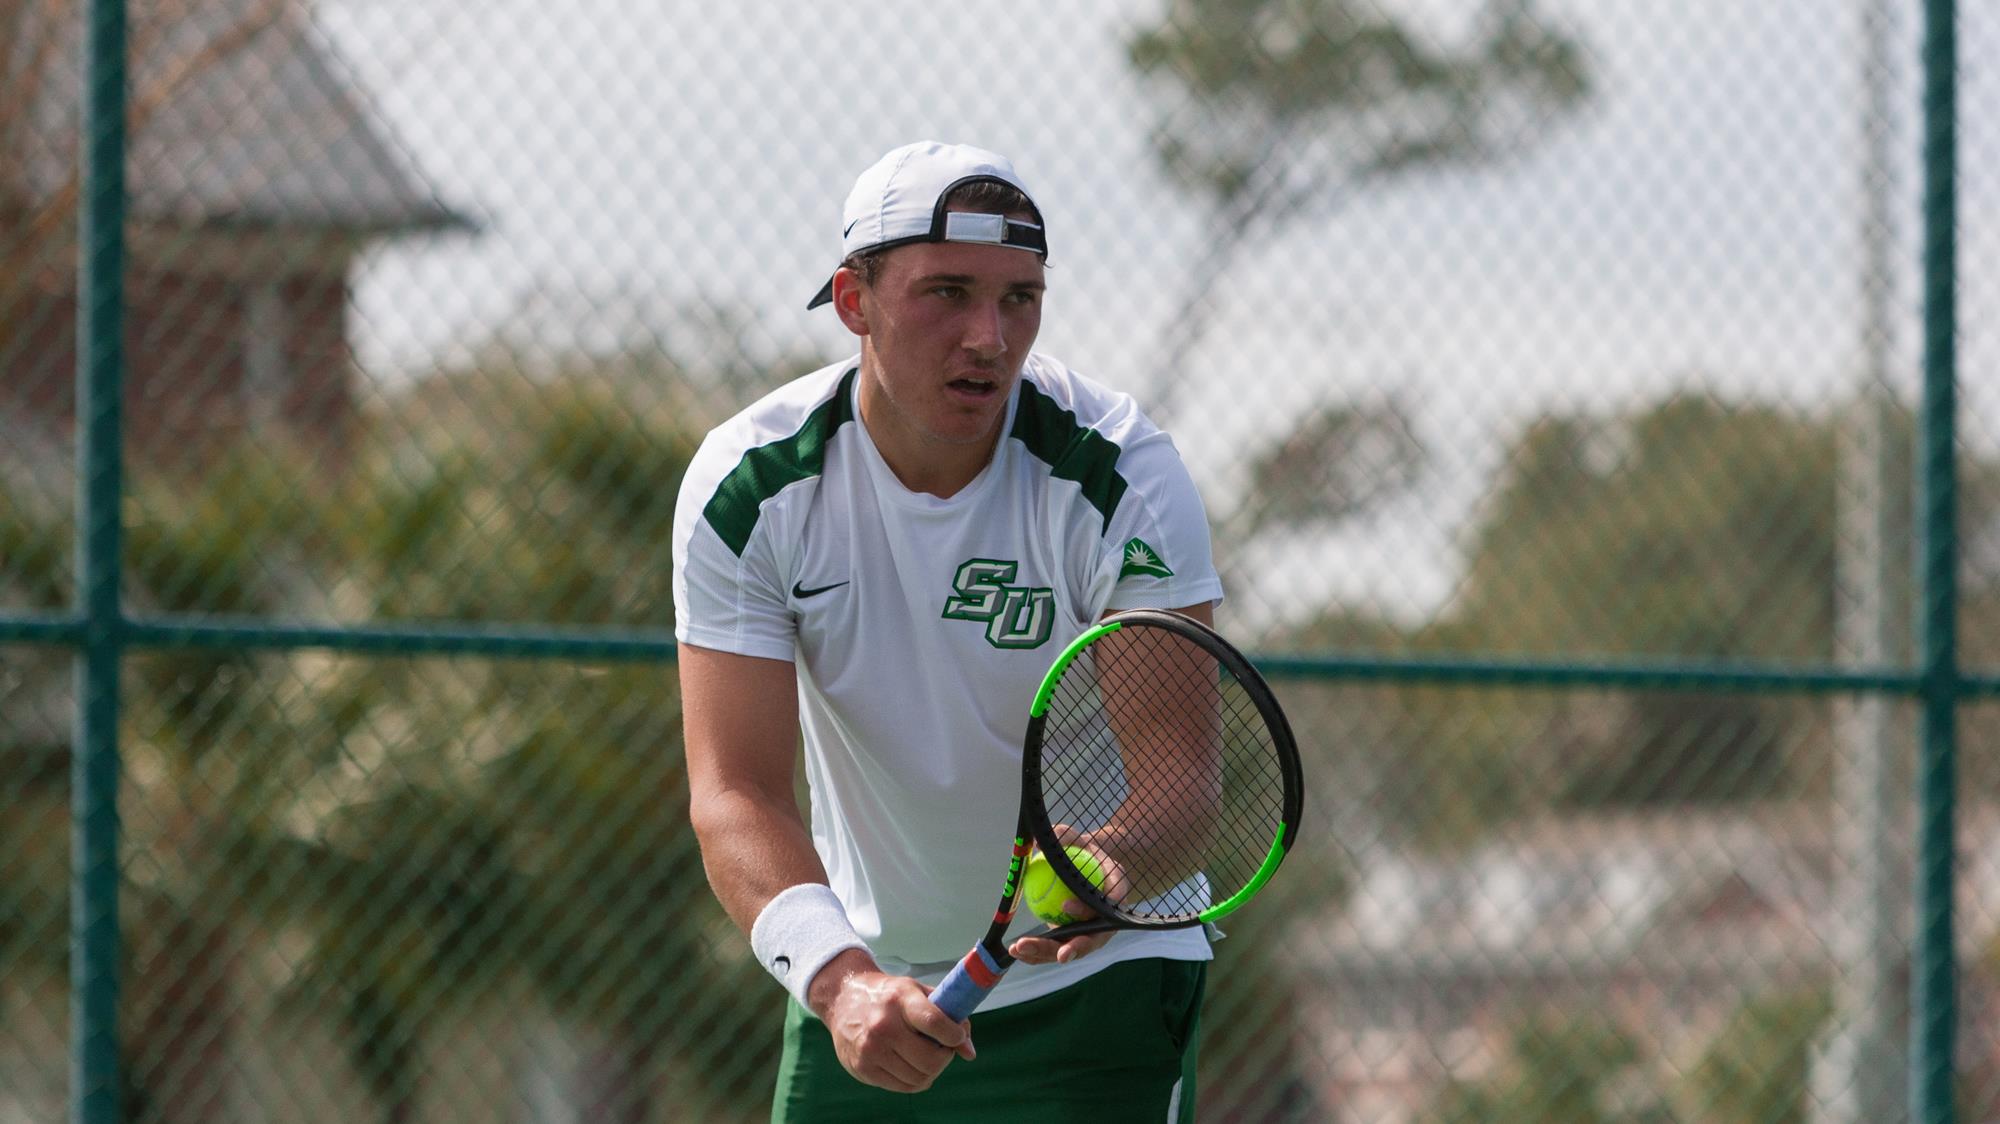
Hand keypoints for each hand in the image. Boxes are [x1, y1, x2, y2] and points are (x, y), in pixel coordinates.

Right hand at [811, 950, 974, 1092]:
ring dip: (931, 1071)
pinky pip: (903, 1087)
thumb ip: (949, 1016)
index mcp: (900, 999)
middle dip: (945, 1058)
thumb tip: (968, 1051)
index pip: (935, 1022)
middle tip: (943, 1048)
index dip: (955, 1035)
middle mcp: (882, 1026)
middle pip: (930, 1060)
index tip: (957, 1036)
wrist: (843, 999)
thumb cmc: (888, 996)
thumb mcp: (918, 992)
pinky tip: (911, 1064)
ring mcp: (870, 1050)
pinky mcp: (863, 1069)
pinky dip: (915, 1080)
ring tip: (926, 1055)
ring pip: (919, 1078)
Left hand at [1008, 825, 1129, 966]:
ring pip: (1068, 950)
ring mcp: (1087, 934)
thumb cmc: (1084, 852)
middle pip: (1090, 939)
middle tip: (1054, 950)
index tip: (1065, 905)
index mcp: (1115, 895)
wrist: (1087, 869)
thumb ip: (1063, 836)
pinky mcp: (1071, 939)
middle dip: (1071, 947)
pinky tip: (1016, 950)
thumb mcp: (1077, 839)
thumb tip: (1037, 838)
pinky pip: (1054, 949)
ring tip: (1020, 948)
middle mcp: (1105, 921)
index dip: (1085, 910)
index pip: (1103, 905)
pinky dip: (1036, 952)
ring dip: (1045, 952)